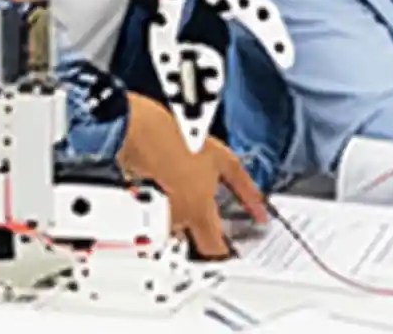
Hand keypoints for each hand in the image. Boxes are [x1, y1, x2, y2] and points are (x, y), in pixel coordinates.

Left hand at [120, 94, 268, 258]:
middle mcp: (201, 155)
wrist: (132, 139)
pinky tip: (151, 217)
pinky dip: (156, 206)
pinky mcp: (149, 162)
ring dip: (176, 214)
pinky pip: (157, 193)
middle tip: (205, 237)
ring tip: (170, 230)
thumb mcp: (198, 210)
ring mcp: (174, 157)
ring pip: (180, 196)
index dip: (253, 206)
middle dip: (205, 219)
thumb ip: (210, 235)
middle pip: (208, 196)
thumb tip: (217, 252)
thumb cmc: (171, 157)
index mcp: (223, 160)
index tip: (260, 218)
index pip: (245, 187)